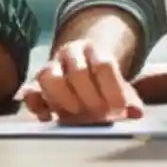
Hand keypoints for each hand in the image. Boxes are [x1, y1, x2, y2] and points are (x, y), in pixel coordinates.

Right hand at [19, 40, 143, 123]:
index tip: (120, 107)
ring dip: (63, 100)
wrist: (80, 70)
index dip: (112, 87)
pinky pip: (29, 92)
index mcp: (95, 49)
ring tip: (75, 115)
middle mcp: (71, 53)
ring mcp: (50, 66)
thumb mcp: (118, 86)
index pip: (104, 65)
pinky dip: (37, 106)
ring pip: (48, 76)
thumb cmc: (102, 83)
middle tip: (99, 114)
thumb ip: (129, 99)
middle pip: (77, 72)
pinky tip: (50, 117)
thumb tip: (137, 113)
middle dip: (90, 97)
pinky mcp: (34, 84)